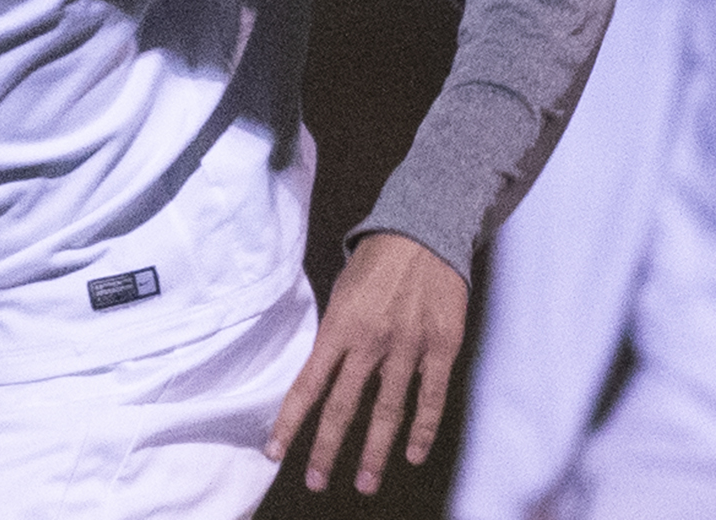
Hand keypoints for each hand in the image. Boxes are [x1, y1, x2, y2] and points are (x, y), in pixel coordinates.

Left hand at [265, 231, 469, 494]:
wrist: (425, 232)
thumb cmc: (378, 260)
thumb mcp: (342, 288)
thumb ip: (335, 332)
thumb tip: (321, 370)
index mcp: (340, 326)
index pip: (308, 383)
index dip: (290, 421)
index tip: (274, 452)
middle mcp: (370, 342)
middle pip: (344, 407)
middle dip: (326, 449)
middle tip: (314, 482)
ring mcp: (408, 348)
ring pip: (387, 411)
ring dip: (373, 452)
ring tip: (363, 483)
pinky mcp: (441, 349)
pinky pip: (431, 398)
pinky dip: (422, 430)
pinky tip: (413, 454)